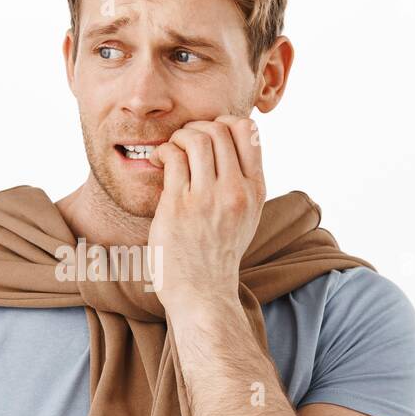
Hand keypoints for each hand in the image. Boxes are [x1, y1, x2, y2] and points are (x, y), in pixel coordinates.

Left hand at [146, 114, 265, 317]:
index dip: (225, 123)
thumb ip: (241, 182)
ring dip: (179, 137)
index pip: (249, 131)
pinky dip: (163, 151)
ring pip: (196, 138)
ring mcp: (208, 199)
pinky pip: (173, 157)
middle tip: (184, 143)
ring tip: (171, 152)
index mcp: (255, 191)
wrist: (203, 292)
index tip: (209, 137)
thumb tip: (226, 142)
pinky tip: (159, 162)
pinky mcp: (180, 206)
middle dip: (197, 127)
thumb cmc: (218, 254)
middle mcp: (236, 191)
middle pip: (220, 129)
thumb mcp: (245, 216)